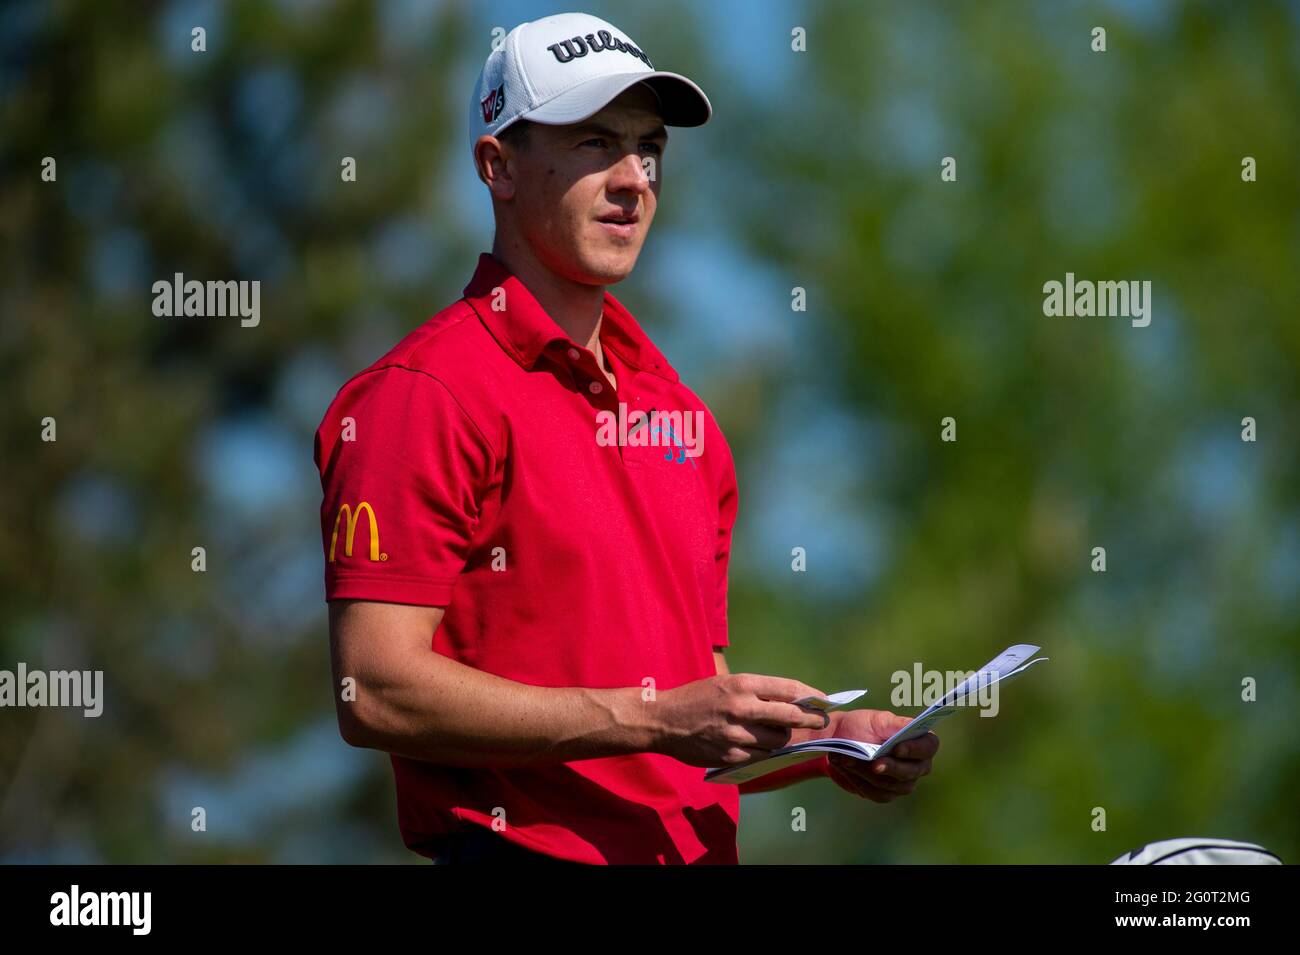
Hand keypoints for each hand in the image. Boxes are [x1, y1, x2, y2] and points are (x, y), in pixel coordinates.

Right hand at [652, 674, 830, 767]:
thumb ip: (755, 691)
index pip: (789, 689)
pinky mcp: (730, 756)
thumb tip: (791, 700)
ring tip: (775, 732)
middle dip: (811, 719)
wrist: (661, 720)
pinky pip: (760, 756)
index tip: (825, 700)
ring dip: (781, 737)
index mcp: (741, 684)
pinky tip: (757, 745)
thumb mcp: (724, 683)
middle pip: (791, 717)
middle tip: (819, 721)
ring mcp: (736, 735)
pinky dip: (764, 751)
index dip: (812, 695)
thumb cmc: (695, 698)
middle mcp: (741, 708)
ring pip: (777, 740)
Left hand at [825, 709, 938, 802]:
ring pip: (895, 785)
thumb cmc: (861, 726)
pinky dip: (864, 784)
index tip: (897, 749)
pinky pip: (881, 795)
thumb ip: (895, 724)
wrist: (838, 742)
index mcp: (918, 741)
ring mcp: (903, 781)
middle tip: (874, 763)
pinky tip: (851, 772)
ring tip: (850, 761)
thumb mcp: (877, 720)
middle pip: (914, 771)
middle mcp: (916, 763)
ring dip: (870, 774)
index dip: (916, 749)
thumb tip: (912, 726)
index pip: (929, 747)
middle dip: (892, 767)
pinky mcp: (887, 793)